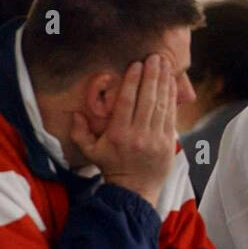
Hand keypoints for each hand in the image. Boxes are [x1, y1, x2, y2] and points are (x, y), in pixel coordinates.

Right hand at [70, 54, 177, 205]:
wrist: (134, 191)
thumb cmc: (111, 167)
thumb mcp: (91, 151)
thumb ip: (80, 132)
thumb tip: (76, 113)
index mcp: (119, 134)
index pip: (127, 102)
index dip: (133, 81)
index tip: (137, 64)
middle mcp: (139, 135)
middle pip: (147, 99)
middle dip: (152, 76)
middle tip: (155, 57)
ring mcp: (156, 140)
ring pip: (161, 105)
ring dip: (164, 83)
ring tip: (165, 65)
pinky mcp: (168, 143)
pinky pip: (171, 116)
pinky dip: (172, 99)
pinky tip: (171, 84)